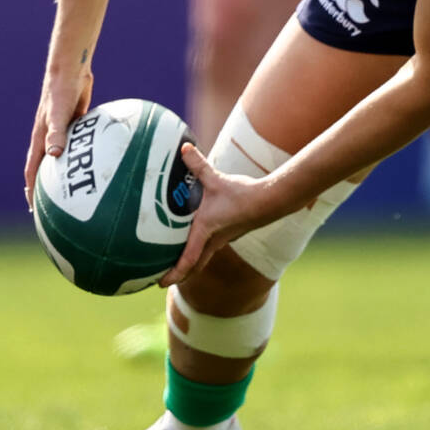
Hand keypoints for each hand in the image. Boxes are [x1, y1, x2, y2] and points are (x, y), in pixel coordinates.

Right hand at [23, 65, 93, 209]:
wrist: (70, 70)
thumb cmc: (60, 90)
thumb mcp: (58, 112)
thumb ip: (56, 133)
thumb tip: (54, 156)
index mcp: (40, 139)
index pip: (32, 170)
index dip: (32, 190)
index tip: (34, 209)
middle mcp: (49, 139)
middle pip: (45, 169)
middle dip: (46, 189)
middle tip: (53, 209)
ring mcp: (62, 133)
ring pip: (62, 160)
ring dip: (65, 175)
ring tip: (74, 193)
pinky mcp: (75, 126)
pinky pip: (78, 147)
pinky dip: (82, 158)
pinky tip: (96, 167)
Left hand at [159, 142, 267, 285]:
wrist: (269, 201)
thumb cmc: (242, 194)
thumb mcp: (216, 178)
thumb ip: (198, 164)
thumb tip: (184, 147)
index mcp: (205, 230)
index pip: (188, 258)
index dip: (175, 272)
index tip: (161, 282)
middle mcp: (213, 239)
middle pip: (193, 266)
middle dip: (178, 276)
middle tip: (160, 280)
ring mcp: (221, 239)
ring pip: (201, 259)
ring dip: (187, 265)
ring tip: (171, 267)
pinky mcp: (226, 234)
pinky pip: (207, 250)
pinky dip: (196, 254)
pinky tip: (189, 245)